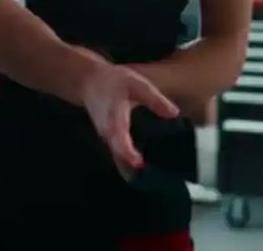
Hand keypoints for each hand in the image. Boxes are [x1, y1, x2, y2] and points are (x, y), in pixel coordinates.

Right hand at [78, 61, 178, 175]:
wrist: (89, 81)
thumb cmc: (114, 81)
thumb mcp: (137, 84)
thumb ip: (155, 99)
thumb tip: (174, 113)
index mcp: (114, 116)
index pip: (118, 137)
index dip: (126, 151)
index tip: (138, 163)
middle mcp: (107, 131)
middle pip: (117, 154)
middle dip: (130, 168)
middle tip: (149, 181)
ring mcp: (106, 138)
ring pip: (116, 158)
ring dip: (130, 169)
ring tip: (150, 180)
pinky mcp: (108, 140)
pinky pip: (117, 156)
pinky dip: (127, 165)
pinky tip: (143, 172)